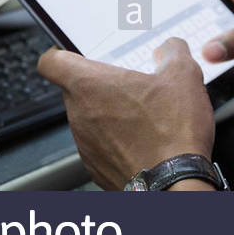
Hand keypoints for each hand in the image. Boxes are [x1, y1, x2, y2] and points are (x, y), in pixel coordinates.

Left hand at [37, 37, 214, 189]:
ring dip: (109, 113)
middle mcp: (79, 114)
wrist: (174, 185)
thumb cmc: (171, 133)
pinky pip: (99, 145)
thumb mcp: (183, 76)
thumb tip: (170, 48)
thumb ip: (172, 52)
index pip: (50, 62)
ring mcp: (85, 144)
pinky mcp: (96, 168)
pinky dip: (115, 140)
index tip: (75, 54)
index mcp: (89, 85)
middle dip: (100, 85)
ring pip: (88, 118)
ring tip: (143, 113)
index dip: (61, 54)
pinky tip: (144, 139)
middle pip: (74, 90)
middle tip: (129, 83)